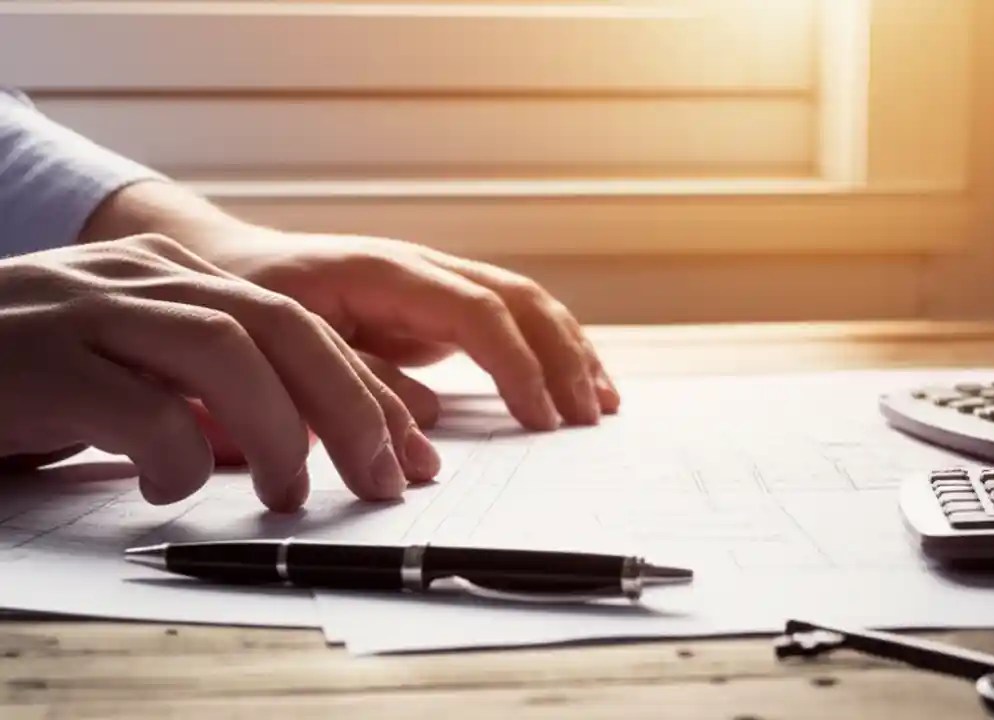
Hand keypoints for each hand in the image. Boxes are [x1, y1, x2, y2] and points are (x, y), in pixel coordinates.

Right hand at [0, 235, 439, 510]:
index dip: (367, 391)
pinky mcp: (35, 360)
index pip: (301, 325)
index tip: (410, 455)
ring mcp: (86, 311)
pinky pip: (136, 406)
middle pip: (282, 325)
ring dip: (279, 430)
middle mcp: (141, 281)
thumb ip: (210, 392)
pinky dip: (173, 456)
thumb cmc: (25, 379)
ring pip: (226, 349)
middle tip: (381, 481)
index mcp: (175, 281)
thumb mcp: (133, 373)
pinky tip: (166, 490)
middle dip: (350, 406)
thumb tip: (308, 443)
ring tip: (288, 494)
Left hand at [188, 229, 621, 430]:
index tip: (542, 418)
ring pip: (524, 305)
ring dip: (569, 353)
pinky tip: (571, 386)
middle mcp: (422, 269)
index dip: (516, 365)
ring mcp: (434, 285)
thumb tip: (425, 441)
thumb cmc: (246, 305)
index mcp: (386, 272)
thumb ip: (352, 388)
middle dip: (562, 358)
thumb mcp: (283, 349)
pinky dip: (547, 354)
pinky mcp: (436, 310)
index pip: (477, 311)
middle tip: (590, 417)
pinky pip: (508, 324)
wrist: (225, 265)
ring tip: (603, 403)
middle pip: (517, 300)